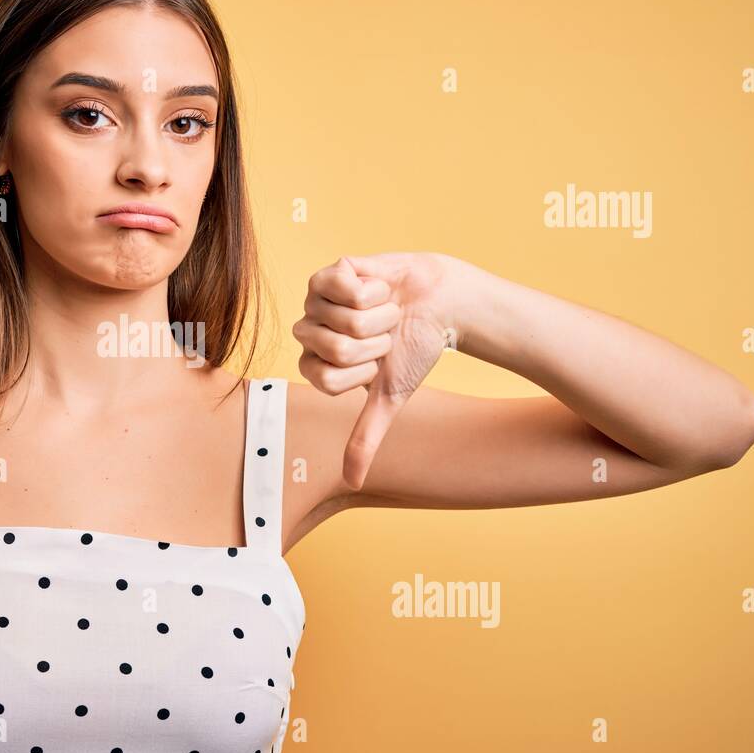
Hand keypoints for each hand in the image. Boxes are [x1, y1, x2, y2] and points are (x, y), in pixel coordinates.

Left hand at [294, 252, 458, 489]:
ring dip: (379, 316)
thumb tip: (352, 482)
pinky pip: (345, 286)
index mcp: (316, 362)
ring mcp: (318, 299)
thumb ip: (365, 437)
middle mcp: (311, 330)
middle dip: (374, 343)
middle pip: (334, 349)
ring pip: (344, 319)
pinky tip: (380, 287)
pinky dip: (375, 290)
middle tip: (384, 334)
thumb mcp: (389, 396)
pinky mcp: (334, 269)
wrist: (442, 305)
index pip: (325, 379)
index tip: (377, 363)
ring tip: (386, 310)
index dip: (362, 372)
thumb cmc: (413, 349)